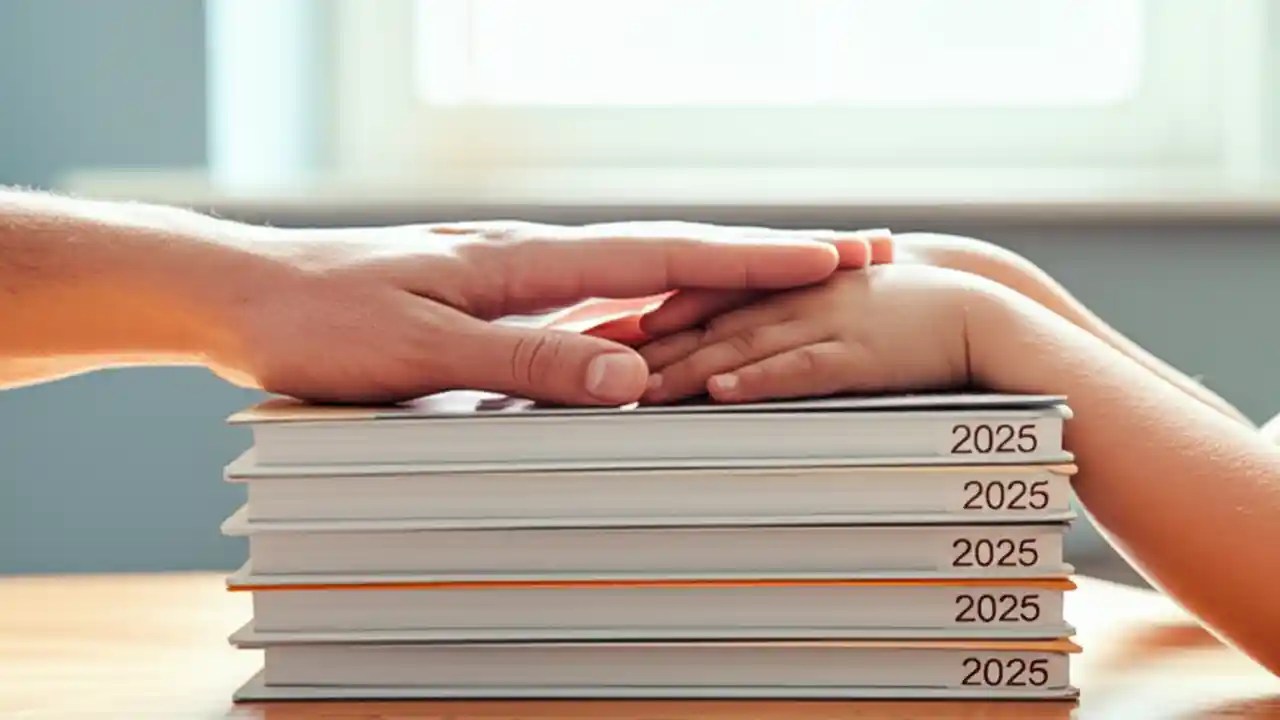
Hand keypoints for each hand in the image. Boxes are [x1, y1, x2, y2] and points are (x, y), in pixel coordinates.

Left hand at [205, 221, 872, 404]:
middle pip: (670, 252)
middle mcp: (533, 260)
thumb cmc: (322, 318)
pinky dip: (655, 302)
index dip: (750, 258)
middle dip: (762, 256)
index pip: (663, 254)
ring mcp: (518, 276)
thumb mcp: (422, 349)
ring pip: (640, 272)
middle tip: (847, 256)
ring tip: (792, 280)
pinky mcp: (497, 298)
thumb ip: (528, 362)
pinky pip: (597, 299)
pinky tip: (670, 317)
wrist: (249, 294)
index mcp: (526, 262)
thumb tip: (633, 377)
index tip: (828, 255)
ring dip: (718, 275)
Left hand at [638, 265, 984, 403]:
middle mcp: (797, 295)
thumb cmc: (908, 315)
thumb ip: (790, 321)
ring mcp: (825, 321)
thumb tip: (740, 353)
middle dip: (654, 347)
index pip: (709, 295)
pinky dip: (759, 379)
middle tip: (603, 370)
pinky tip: (721, 395)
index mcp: (789, 282)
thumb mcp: (840, 307)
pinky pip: (801, 367)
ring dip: (688, 368)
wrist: (981, 310)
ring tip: (640, 390)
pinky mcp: (858, 353)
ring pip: (743, 345)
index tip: (609, 332)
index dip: (658, 313)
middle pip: (711, 323)